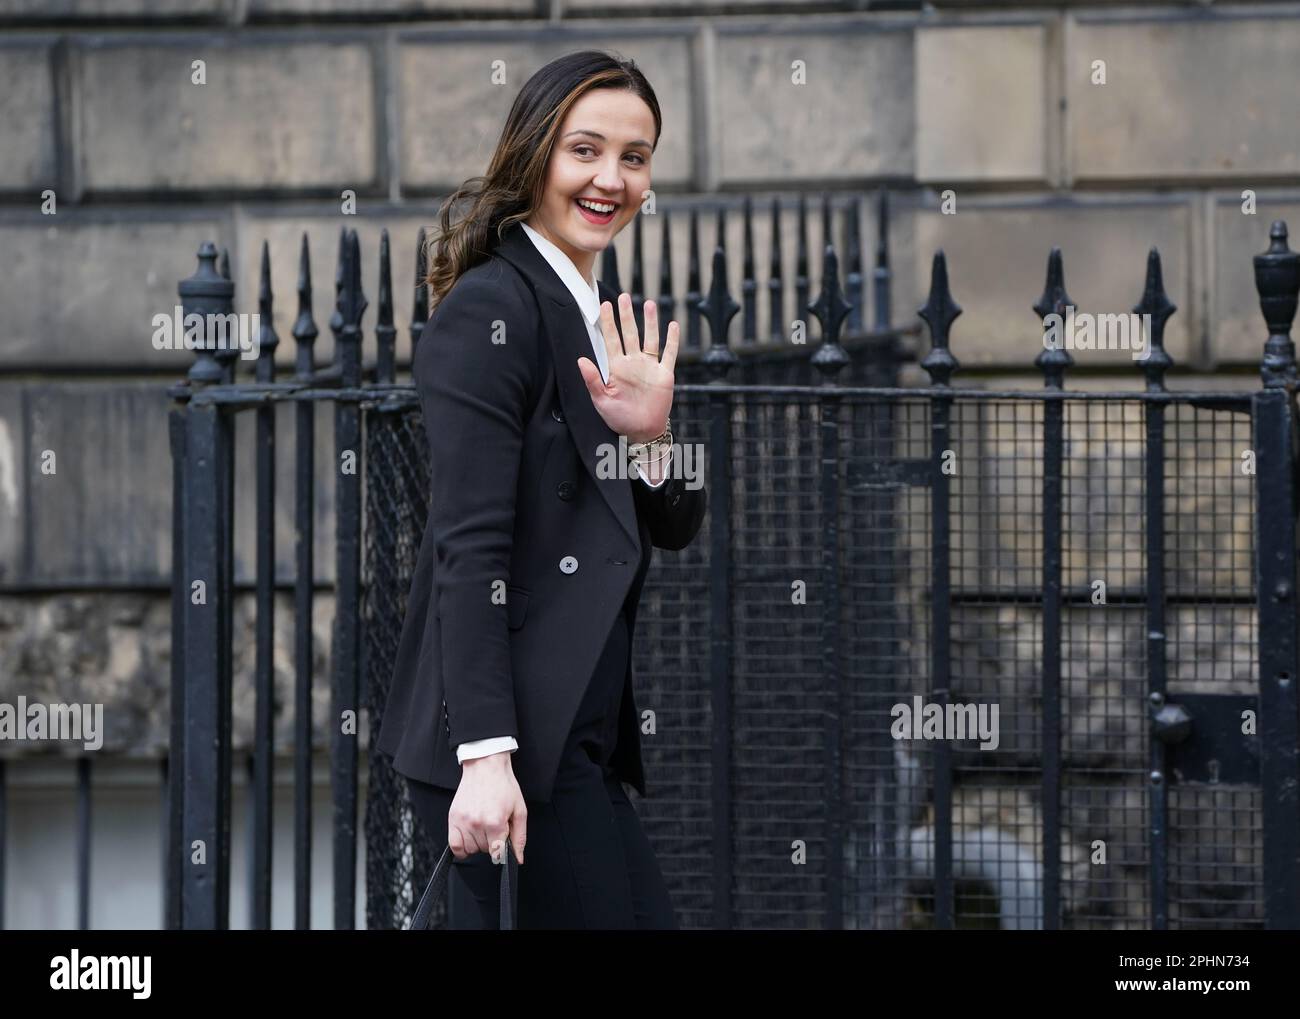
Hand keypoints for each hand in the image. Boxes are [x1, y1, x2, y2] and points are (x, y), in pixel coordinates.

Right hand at [448, 751, 525, 864]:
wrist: (486, 766)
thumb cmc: (504, 786)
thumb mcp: (519, 810)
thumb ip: (519, 838)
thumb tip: (518, 858)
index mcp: (495, 822)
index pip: (497, 854)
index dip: (502, 849)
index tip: (502, 839)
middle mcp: (477, 824)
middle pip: (483, 851)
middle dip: (491, 842)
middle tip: (493, 825)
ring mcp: (463, 821)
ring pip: (470, 849)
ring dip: (477, 842)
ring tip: (482, 826)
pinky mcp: (453, 818)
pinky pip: (454, 845)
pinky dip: (461, 846)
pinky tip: (469, 836)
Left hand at [576, 293, 678, 443]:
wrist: (642, 432)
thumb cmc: (619, 419)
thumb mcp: (601, 401)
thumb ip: (593, 380)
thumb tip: (580, 360)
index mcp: (616, 368)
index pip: (611, 339)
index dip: (608, 322)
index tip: (604, 305)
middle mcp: (633, 363)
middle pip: (630, 334)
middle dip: (627, 315)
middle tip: (624, 296)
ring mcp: (649, 368)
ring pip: (650, 339)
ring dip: (650, 322)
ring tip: (649, 303)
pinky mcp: (664, 375)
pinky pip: (669, 354)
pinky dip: (672, 340)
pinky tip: (673, 325)